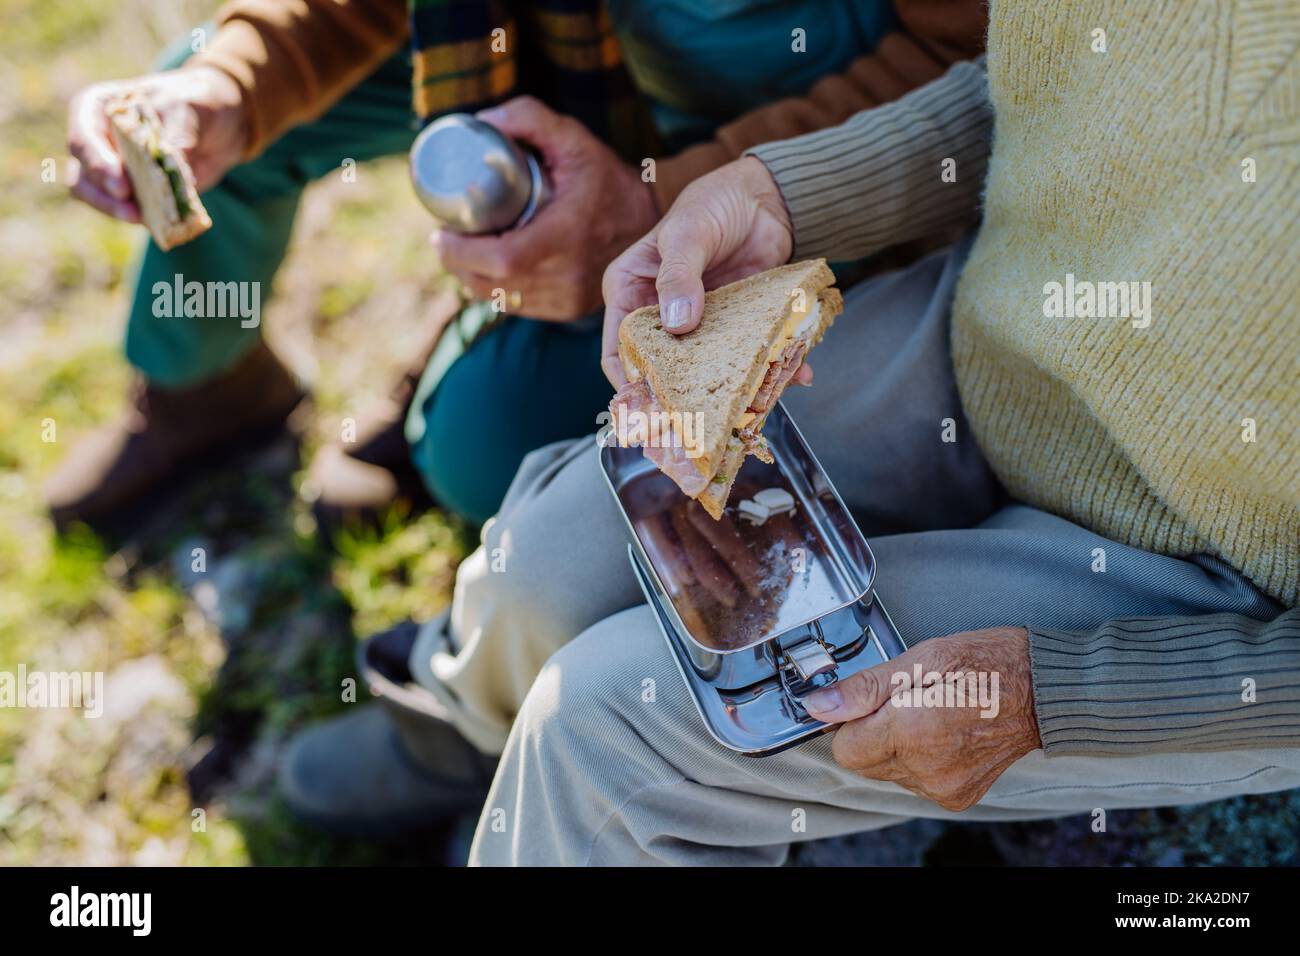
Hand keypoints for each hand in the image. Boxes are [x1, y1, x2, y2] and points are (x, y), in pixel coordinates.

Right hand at [67, 66, 247, 221]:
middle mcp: (96, 140)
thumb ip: (177, 140)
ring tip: (146, 219)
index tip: (122, 187)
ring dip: (118, 212)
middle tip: (133, 212)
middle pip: (83, 175)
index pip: (83, 138)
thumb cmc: (194, 103)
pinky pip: (127, 210)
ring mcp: (111, 169)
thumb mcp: (188, 110)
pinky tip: (163, 225)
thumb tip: (179, 177)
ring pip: (97, 198)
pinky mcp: (132, 192)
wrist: (216, 124)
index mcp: (97, 109)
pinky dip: (142, 218)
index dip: (97, 164)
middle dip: (105, 197)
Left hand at [431, 95, 657, 320]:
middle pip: (493, 284)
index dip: (463, 253)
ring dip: (472, 278)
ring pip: (501, 299)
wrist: (649, 223)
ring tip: (462, 252)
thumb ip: (530, 118)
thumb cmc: (607, 178)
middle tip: (445, 238)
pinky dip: (496, 291)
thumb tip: (483, 122)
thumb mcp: (574, 139)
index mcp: (567, 235)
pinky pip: (519, 307)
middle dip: (457, 263)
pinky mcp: (569, 310)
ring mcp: (570, 298)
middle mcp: (569, 275)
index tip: (441, 233)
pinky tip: (487, 272)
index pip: (503, 259)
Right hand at [600, 155, 796, 387]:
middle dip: (681, 396)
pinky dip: (770, 367)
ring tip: (755, 401)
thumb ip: (679, 276)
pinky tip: (794, 372)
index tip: (652, 407)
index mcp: (630, 292)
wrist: (764, 197)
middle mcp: (660, 315)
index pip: (620, 347)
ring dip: (731, 387)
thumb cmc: (712, 204)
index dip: (631, 380)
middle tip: (702, 420)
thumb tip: (677, 323)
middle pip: (662, 369)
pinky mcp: (735, 326)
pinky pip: (747, 356)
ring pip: (707, 370)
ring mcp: (700, 325)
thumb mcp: (687, 234)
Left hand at [804, 627, 1041, 811]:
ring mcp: (943, 787)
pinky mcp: (956, 796)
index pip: (844, 747)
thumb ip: (866, 687)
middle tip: (908, 698)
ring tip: (931, 711)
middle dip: (872, 730)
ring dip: (895, 744)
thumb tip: (820, 705)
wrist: (1047, 692)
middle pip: (863, 761)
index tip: (874, 697)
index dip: (851, 718)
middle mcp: (928, 769)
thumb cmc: (991, 663)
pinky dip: (918, 758)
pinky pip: (913, 780)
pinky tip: (943, 731)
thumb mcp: (924, 657)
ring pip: (886, 771)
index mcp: (916, 731)